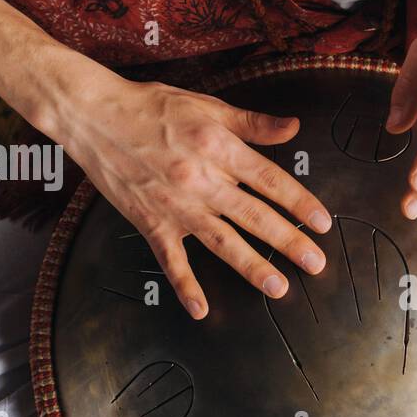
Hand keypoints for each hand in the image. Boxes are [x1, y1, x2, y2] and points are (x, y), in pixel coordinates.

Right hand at [56, 74, 332, 316]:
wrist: (94, 117)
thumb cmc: (151, 107)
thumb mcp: (207, 106)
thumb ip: (252, 123)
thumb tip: (293, 127)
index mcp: (219, 148)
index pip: (269, 180)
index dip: (299, 202)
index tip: (322, 222)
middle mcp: (201, 180)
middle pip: (254, 216)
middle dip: (289, 241)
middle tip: (316, 263)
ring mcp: (176, 205)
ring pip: (222, 241)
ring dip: (252, 266)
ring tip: (278, 287)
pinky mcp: (151, 222)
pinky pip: (171, 260)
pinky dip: (185, 286)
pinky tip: (201, 310)